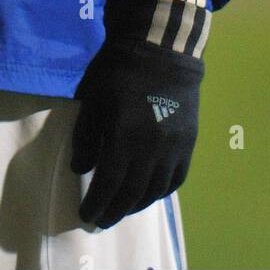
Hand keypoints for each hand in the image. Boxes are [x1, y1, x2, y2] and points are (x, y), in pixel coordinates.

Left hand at [71, 38, 202, 228]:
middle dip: (114, 211)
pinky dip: (160, 191)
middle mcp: (152, 149)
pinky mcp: (189, 141)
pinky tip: (148, 193)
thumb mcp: (92, 99)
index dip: (96, 203)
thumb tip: (80, 169)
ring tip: (122, 210)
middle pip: (132, 193)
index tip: (85, 214)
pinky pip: (176, 178)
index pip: (108, 183)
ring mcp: (174, 147)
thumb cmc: (118, 70)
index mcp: (124, 137)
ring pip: (155, 189)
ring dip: (136, 205)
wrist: (161, 48)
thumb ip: (85, 137)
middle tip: (101, 221)